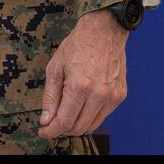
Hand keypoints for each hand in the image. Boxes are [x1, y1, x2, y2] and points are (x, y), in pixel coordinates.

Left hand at [37, 8, 128, 138]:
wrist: (104, 31)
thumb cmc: (77, 46)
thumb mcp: (55, 68)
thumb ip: (50, 97)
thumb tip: (46, 120)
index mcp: (80, 87)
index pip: (64, 121)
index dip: (51, 131)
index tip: (43, 131)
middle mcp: (99, 95)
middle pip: (78, 128)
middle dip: (62, 129)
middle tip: (52, 123)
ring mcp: (112, 97)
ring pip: (92, 125)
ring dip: (76, 125)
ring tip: (66, 115)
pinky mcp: (120, 96)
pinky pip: (103, 116)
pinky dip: (90, 117)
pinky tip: (81, 106)